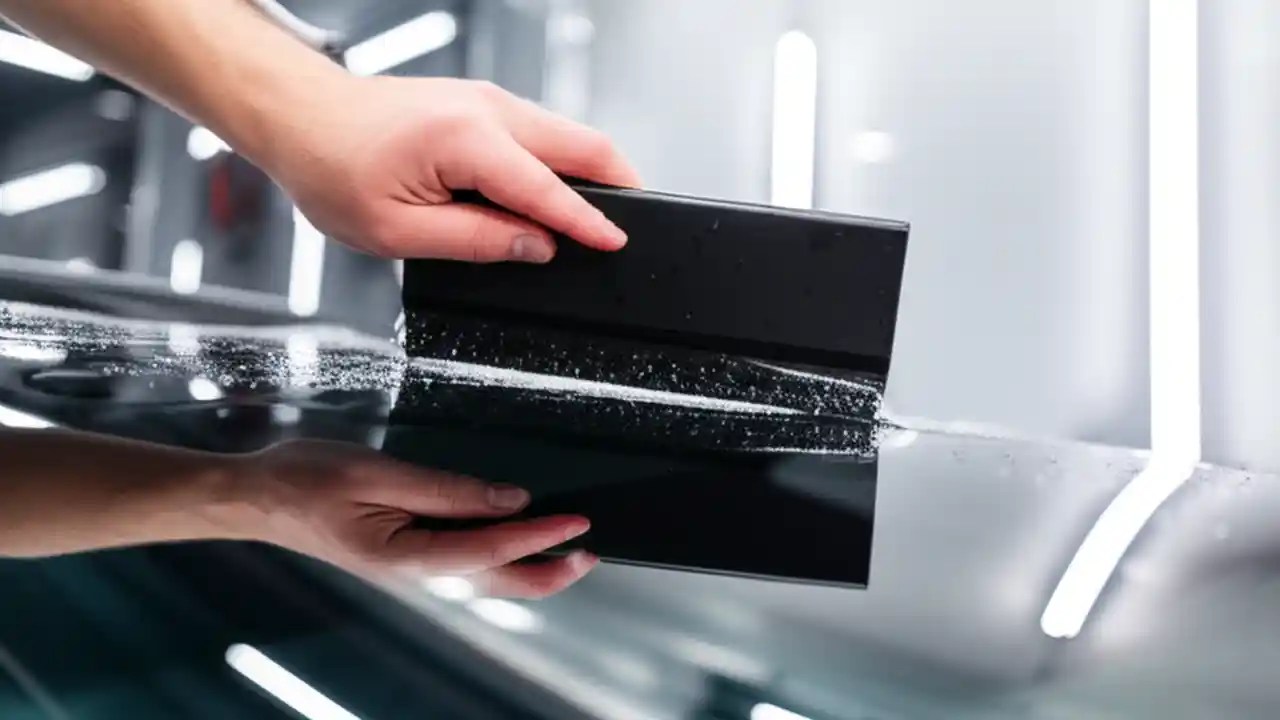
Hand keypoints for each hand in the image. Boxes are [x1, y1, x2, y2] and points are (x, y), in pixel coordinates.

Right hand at [228, 440, 597, 598]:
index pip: (492, 548)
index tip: (578, 521)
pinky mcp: (407, 557)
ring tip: (569, 553)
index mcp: (406, 556)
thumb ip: (448, 490)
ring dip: (530, 568)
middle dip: (549, 571)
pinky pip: (466, 565)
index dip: (541, 535)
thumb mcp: (378, 474)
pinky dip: (502, 558)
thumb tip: (510, 499)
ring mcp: (411, 568)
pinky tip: (517, 545)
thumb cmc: (305, 480)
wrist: (255, 499)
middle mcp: (415, 572)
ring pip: (485, 578)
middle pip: (497, 580)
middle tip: (591, 551)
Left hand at [266, 75, 641, 262]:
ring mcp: (486, 99)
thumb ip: (477, 240)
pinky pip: (540, 130)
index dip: (588, 222)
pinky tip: (554, 192)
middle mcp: (486, 108)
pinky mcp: (481, 102)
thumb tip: (536, 247)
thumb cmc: (332, 168)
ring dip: (589, 171)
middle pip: (582, 143)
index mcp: (465, 140)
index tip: (618, 243)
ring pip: (566, 133)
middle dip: (618, 182)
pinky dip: (561, 161)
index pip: (547, 189)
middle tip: (634, 223)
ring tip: (596, 216)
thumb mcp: (398, 230)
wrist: (300, 116)